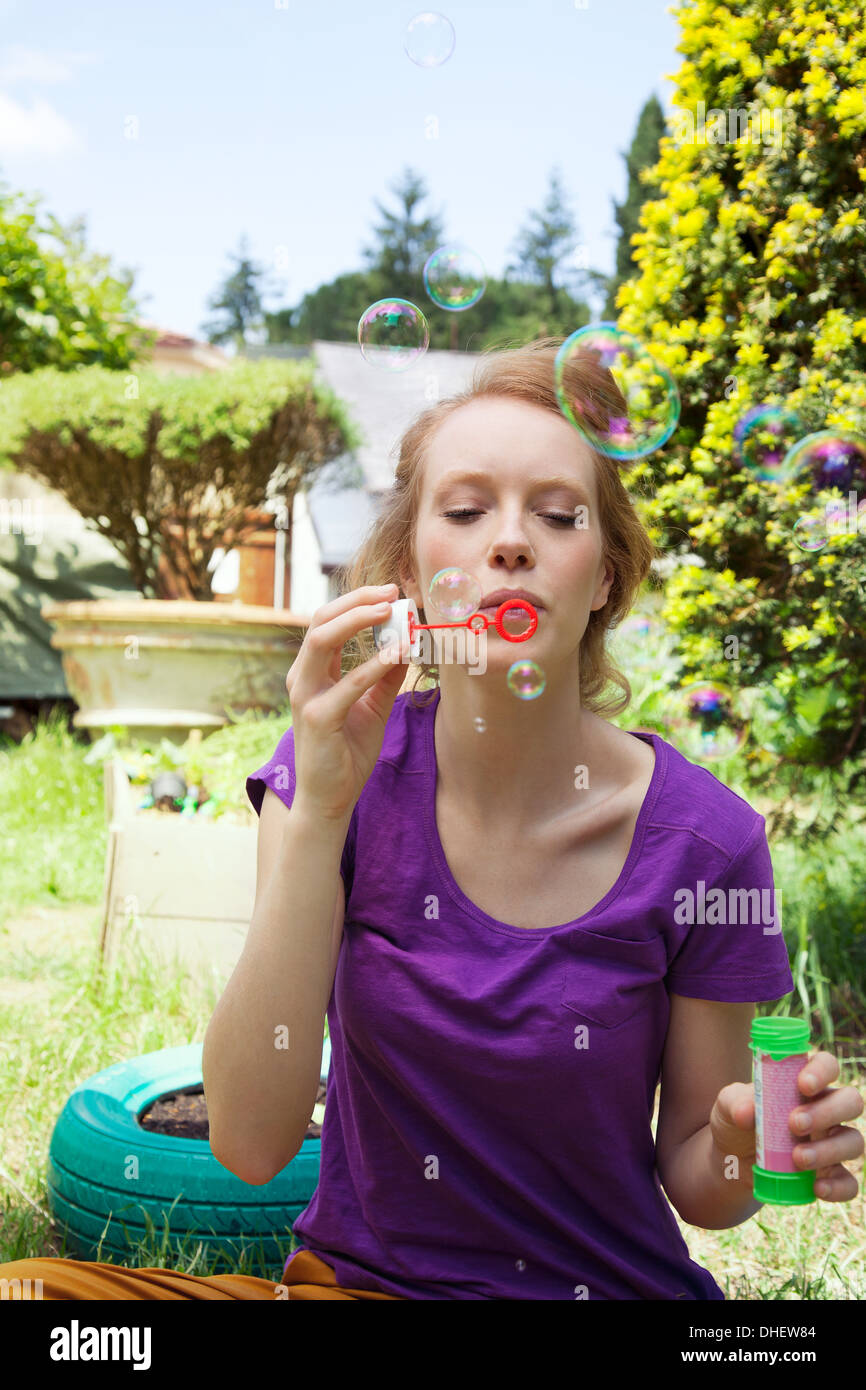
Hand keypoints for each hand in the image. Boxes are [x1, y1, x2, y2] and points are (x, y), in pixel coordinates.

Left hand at [710, 1051, 863, 1200]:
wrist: (730, 1160)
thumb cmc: (736, 1120)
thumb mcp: (727, 1105)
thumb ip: (735, 1102)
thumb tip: (746, 1112)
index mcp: (805, 1084)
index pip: (828, 1065)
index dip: (822, 1071)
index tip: (803, 1085)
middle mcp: (826, 1109)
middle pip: (850, 1101)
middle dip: (827, 1112)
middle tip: (795, 1124)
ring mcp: (831, 1142)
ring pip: (853, 1141)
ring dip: (829, 1150)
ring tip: (798, 1158)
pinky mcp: (830, 1174)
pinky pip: (849, 1182)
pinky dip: (838, 1186)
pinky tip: (817, 1188)